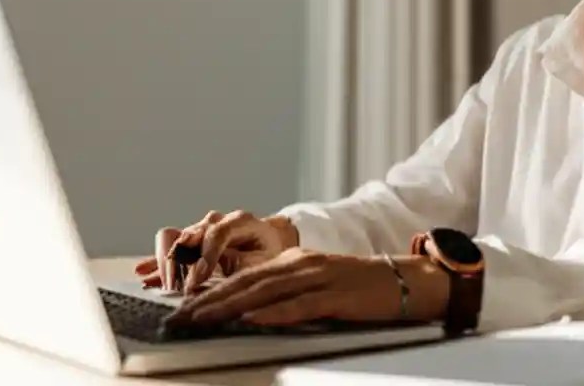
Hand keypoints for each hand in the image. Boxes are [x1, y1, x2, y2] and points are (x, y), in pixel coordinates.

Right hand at [133, 210, 298, 292]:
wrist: (268, 243)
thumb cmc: (268, 253)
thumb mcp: (265, 261)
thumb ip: (243, 265)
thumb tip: (219, 274)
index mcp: (239, 221)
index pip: (218, 233)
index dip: (206, 256)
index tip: (198, 281)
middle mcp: (216, 221)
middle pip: (189, 234)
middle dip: (181, 263)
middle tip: (178, 290)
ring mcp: (199, 229)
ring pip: (172, 238)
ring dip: (165, 262)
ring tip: (165, 287)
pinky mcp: (188, 241)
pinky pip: (167, 247)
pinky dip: (156, 261)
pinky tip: (144, 275)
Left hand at [167, 248, 449, 326]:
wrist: (404, 281)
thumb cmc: (359, 289)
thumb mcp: (316, 286)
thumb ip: (284, 294)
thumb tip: (247, 312)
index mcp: (292, 262)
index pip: (242, 278)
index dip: (210, 294)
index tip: (182, 311)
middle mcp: (300, 265)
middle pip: (246, 283)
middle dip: (209, 301)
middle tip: (179, 318)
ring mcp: (318, 277)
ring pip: (265, 292)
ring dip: (230, 306)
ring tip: (203, 319)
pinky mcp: (336, 294)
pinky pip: (300, 305)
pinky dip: (274, 313)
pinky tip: (253, 320)